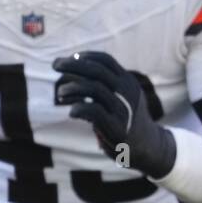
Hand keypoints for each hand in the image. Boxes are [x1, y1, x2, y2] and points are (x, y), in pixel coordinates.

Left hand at [53, 50, 174, 177]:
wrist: (146, 146)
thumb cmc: (123, 118)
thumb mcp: (118, 95)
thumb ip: (100, 83)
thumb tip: (69, 66)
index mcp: (127, 81)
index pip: (106, 60)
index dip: (86, 56)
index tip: (69, 57)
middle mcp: (127, 92)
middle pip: (97, 71)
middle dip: (73, 65)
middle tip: (55, 65)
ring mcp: (123, 109)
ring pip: (94, 88)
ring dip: (72, 87)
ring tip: (60, 92)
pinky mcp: (117, 127)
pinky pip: (94, 111)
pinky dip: (78, 108)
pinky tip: (72, 112)